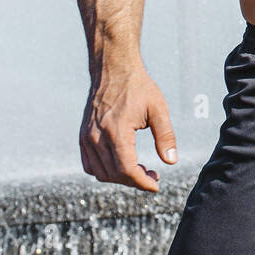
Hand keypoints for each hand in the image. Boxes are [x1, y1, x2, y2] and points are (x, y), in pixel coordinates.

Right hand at [80, 67, 177, 191]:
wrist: (113, 69)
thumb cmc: (138, 87)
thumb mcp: (159, 109)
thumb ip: (166, 136)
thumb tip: (172, 161)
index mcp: (116, 132)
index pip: (126, 170)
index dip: (142, 182)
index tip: (156, 185)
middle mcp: (96, 137)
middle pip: (114, 174)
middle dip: (135, 181)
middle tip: (153, 176)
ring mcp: (86, 137)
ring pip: (100, 172)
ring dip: (119, 178)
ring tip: (140, 171)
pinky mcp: (82, 136)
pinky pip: (89, 164)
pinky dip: (103, 171)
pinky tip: (121, 165)